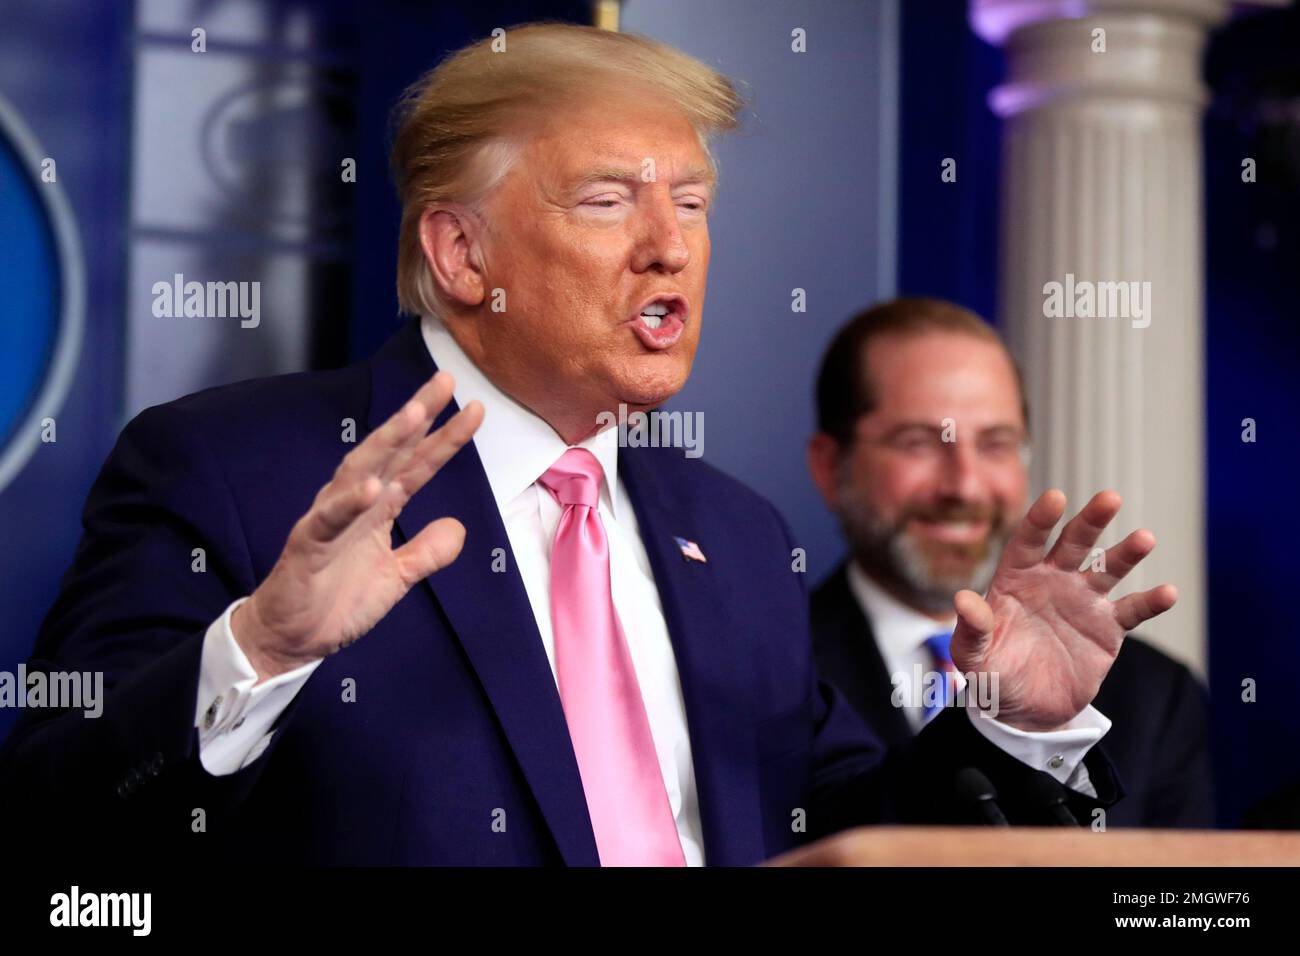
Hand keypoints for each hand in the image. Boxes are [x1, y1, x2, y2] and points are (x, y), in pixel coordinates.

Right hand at [231, 371, 483, 681]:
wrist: (290, 640)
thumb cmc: (336, 602)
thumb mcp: (396, 578)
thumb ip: (426, 552)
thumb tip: (458, 526)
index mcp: (378, 510)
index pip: (417, 466)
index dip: (444, 438)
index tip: (475, 409)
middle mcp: (355, 505)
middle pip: (390, 453)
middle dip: (417, 417)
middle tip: (445, 382)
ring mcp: (330, 522)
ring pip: (359, 472)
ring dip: (386, 443)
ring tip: (414, 415)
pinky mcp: (307, 547)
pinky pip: (328, 521)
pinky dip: (347, 504)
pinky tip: (369, 487)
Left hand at [950, 489, 1176, 731]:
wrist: (1025, 710)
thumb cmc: (992, 675)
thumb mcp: (973, 657)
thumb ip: (971, 628)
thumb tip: (961, 599)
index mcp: (1016, 579)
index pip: (1028, 542)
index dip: (1040, 520)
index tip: (1055, 497)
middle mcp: (1052, 581)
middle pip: (1073, 544)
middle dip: (1090, 521)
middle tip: (1110, 498)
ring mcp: (1082, 601)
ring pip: (1106, 569)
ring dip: (1126, 554)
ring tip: (1144, 538)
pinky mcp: (1107, 628)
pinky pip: (1131, 611)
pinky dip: (1150, 602)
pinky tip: (1168, 592)